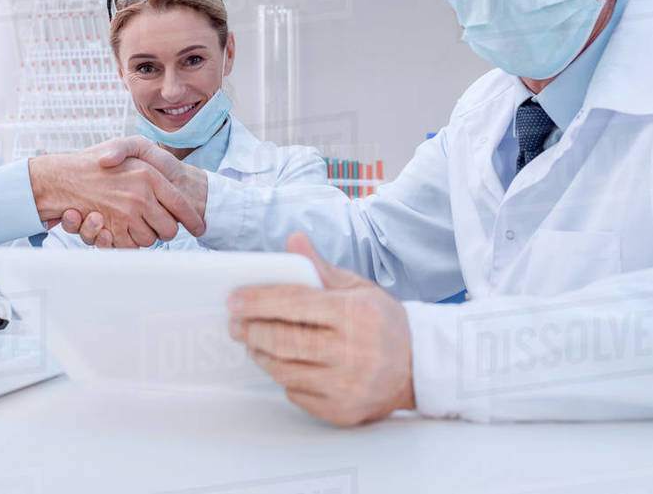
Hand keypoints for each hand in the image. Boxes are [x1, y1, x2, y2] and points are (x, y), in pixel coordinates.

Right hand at [61, 136, 208, 247]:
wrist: (61, 176)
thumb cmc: (95, 159)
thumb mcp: (129, 144)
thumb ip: (150, 152)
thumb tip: (170, 179)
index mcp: (148, 176)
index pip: (180, 204)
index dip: (192, 219)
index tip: (199, 227)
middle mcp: (139, 196)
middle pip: (168, 229)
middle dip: (166, 230)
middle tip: (159, 224)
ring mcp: (125, 215)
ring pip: (149, 240)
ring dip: (144, 236)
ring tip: (134, 222)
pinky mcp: (110, 230)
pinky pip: (130, 247)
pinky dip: (127, 243)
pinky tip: (120, 229)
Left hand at [227, 232, 415, 425]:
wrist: (418, 367)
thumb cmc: (383, 322)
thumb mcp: (358, 288)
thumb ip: (321, 268)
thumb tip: (293, 241)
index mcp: (355, 314)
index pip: (295, 303)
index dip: (259, 301)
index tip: (234, 299)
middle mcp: (353, 352)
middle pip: (284, 341)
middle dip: (251, 330)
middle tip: (234, 323)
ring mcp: (347, 385)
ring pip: (285, 371)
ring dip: (261, 355)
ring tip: (252, 341)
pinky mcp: (341, 411)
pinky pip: (297, 394)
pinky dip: (284, 378)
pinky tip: (282, 364)